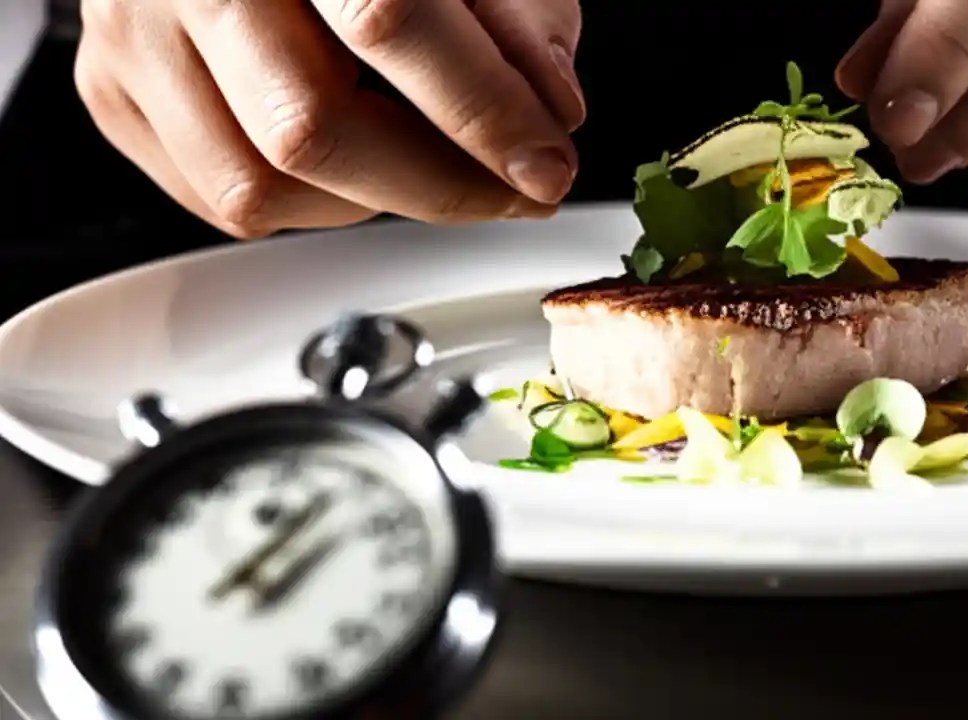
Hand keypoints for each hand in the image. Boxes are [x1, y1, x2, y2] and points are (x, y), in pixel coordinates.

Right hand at [74, 0, 584, 237]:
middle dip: (439, 185)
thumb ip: (518, 13)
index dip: (482, 111)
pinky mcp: (113, 93)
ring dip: (375, 202)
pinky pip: (223, 200)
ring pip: (261, 185)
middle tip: (512, 190)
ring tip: (429, 165)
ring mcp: (135, 35)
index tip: (546, 167)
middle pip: (311, 127)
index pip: (388, 19)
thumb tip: (551, 111)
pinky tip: (354, 161)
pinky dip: (313, 204)